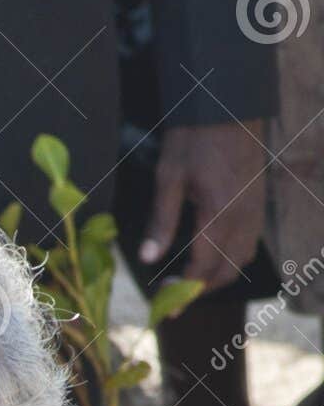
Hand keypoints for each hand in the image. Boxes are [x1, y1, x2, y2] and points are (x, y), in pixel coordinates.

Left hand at [139, 121, 266, 291]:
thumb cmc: (195, 136)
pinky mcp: (258, 200)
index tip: (165, 303)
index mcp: (219, 213)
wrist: (229, 102)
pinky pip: (250, 241)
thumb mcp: (168, 177)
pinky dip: (231, 258)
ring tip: (189, 280)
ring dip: (218, 276)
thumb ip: (162, 221)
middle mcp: (243, 216)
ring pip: (242, 259)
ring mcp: (254, 208)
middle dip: (201, 290)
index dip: (183, 291)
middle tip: (174, 296)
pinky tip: (210, 256)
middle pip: (227, 271)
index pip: (203, 267)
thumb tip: (149, 258)